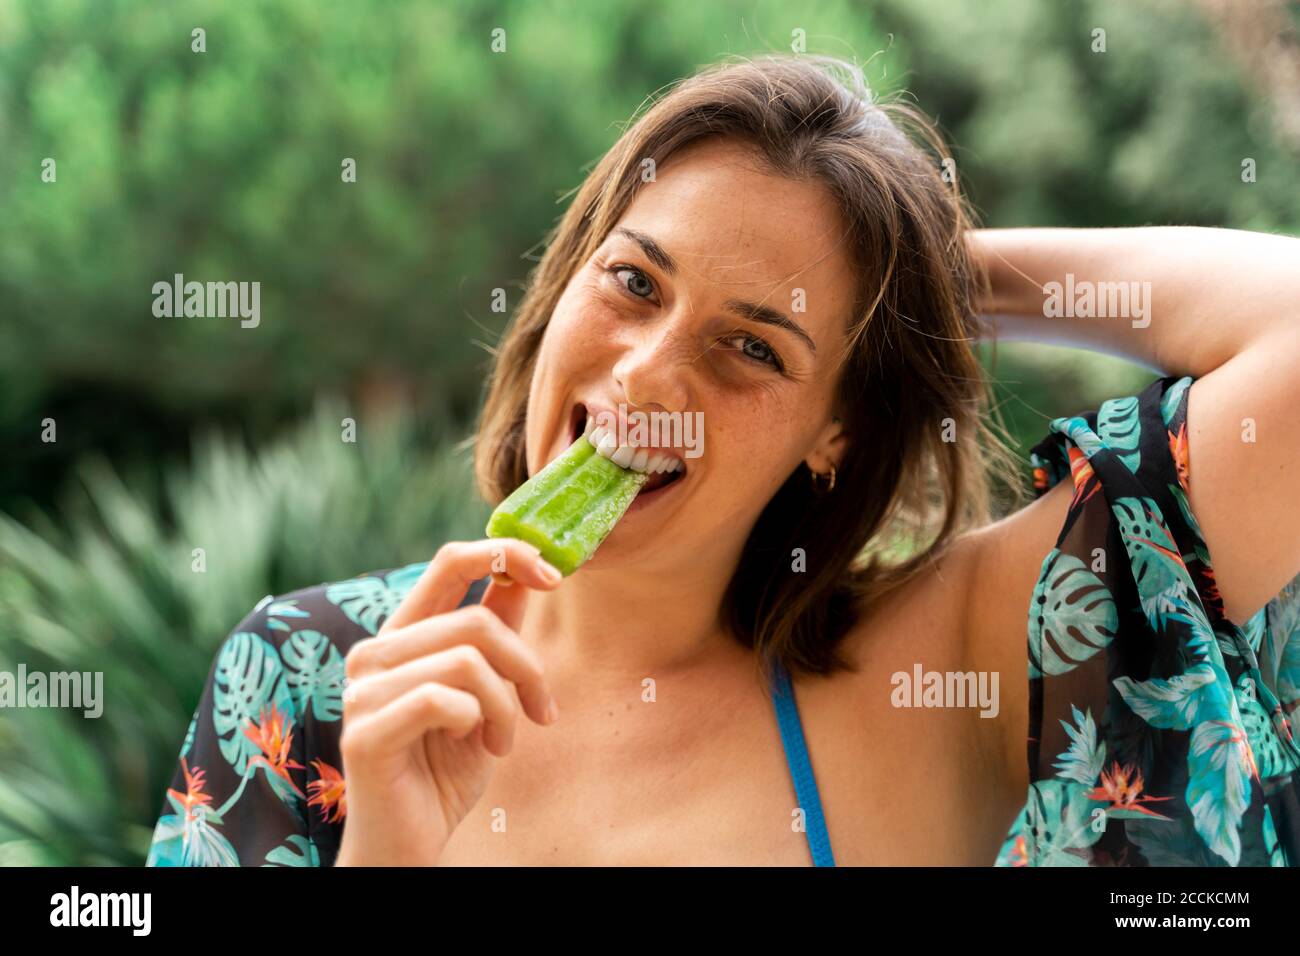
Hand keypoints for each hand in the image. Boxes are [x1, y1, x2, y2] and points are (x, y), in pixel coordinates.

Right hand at [332, 538, 561, 865]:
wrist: (411, 843)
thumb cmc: (445, 770)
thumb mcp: (487, 693)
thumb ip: (497, 635)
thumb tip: (527, 575)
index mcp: (403, 636)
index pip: (450, 562)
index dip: (507, 554)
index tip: (556, 576)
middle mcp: (375, 653)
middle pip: (477, 621)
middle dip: (526, 667)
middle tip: (540, 710)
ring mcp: (364, 690)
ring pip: (468, 660)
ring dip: (504, 707)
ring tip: (501, 741)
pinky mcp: (365, 731)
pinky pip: (445, 699)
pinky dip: (475, 721)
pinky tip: (469, 745)